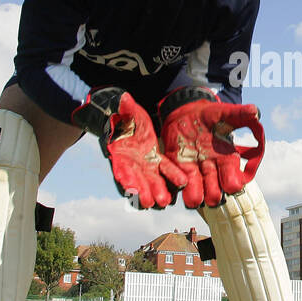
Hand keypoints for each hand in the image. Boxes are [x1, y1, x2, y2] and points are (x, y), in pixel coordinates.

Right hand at [73, 88, 186, 208]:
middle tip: (151, 201)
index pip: (121, 168)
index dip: (125, 179)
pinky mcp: (156, 159)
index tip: (130, 188)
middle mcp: (131, 162)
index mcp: (119, 153)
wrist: (129, 118)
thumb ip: (124, 108)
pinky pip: (165, 169)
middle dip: (143, 191)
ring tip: (165, 201)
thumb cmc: (124, 115)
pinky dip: (172, 176)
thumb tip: (124, 98)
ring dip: (158, 190)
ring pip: (152, 179)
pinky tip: (182, 182)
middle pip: (137, 180)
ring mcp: (144, 163)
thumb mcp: (124, 110)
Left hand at [158, 88, 263, 207]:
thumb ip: (240, 114)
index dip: (233, 183)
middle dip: (213, 195)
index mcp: (227, 160)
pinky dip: (178, 190)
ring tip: (192, 193)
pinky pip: (178, 187)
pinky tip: (178, 184)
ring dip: (196, 197)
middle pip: (216, 194)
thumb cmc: (208, 115)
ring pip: (198, 196)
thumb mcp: (224, 113)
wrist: (185, 114)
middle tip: (208, 189)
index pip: (234, 182)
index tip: (229, 180)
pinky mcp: (178, 170)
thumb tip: (255, 112)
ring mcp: (195, 172)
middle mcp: (212, 170)